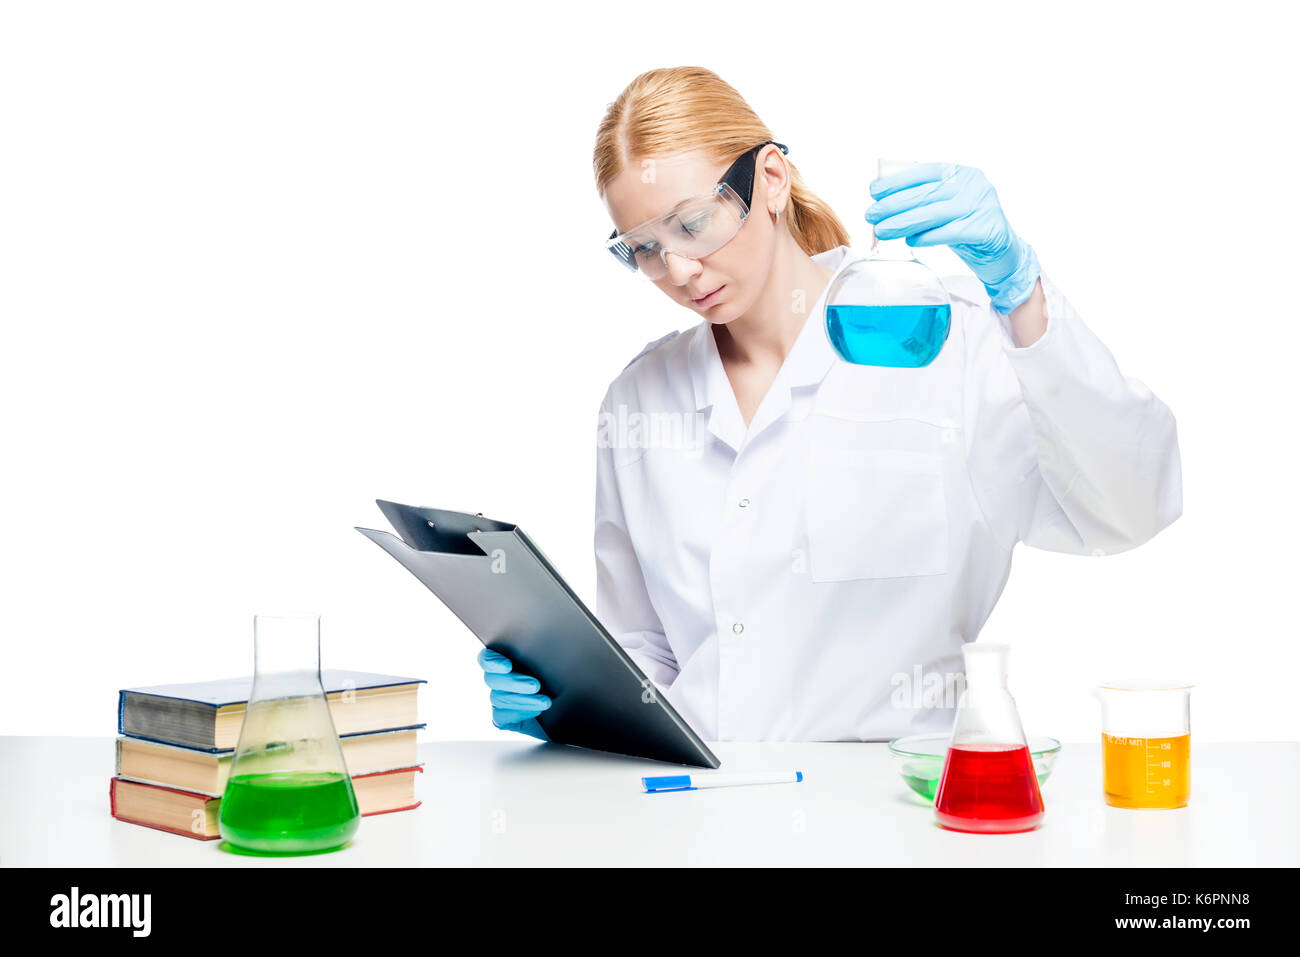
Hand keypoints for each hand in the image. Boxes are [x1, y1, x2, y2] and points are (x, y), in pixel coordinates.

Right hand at [478, 647, 550, 739]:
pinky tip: (537, 711)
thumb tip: (549, 643)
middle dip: (515, 682)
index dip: (492, 661)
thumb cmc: (558, 679)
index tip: (507, 666)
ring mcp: (498, 699)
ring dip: (523, 700)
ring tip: (545, 701)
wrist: (565, 706)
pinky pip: (502, 716)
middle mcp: (497, 679)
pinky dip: (520, 713)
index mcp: (504, 659)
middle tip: (536, 685)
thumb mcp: (554, 662)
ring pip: (499, 698)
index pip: (487, 658)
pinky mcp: (502, 718)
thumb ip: (543, 651)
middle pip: (492, 679)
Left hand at [865, 163, 1040, 312]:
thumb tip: (883, 202)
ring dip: (903, 222)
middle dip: (893, 205)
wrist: (1002, 252)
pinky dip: (927, 237)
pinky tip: (910, 241)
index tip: (874, 192)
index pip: (924, 171)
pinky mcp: (987, 228)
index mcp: (961, 172)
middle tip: (871, 215)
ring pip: (934, 213)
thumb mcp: (945, 207)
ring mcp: (982, 205)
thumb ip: (922, 200)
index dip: (897, 181)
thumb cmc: (965, 226)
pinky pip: (950, 232)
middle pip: (926, 193)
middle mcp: (973, 184)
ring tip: (882, 230)